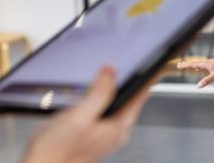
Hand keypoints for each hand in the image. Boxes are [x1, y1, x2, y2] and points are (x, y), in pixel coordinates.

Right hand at [21, 66, 149, 162]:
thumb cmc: (56, 151)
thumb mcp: (80, 116)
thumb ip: (99, 93)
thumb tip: (112, 71)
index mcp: (118, 127)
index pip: (142, 95)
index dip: (149, 76)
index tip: (156, 62)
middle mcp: (115, 132)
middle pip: (131, 99)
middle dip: (132, 80)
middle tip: (135, 61)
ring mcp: (103, 135)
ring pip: (116, 104)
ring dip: (114, 87)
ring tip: (114, 70)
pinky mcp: (91, 135)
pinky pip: (103, 110)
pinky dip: (101, 97)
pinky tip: (92, 91)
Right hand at [176, 58, 213, 87]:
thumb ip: (206, 81)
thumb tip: (197, 86)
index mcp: (206, 64)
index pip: (193, 65)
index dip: (185, 66)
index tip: (178, 65)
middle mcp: (207, 62)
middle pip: (194, 64)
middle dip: (186, 65)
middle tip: (179, 65)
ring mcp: (210, 64)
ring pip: (198, 65)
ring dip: (192, 66)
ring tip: (186, 67)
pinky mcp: (213, 66)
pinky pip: (203, 67)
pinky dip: (198, 68)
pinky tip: (198, 70)